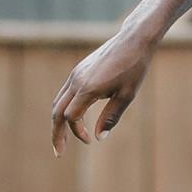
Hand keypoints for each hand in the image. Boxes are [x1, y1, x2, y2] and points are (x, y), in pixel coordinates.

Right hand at [50, 28, 156, 154]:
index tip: (90, 140)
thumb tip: (99, 138)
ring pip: (58, 102)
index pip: (71, 117)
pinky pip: (65, 93)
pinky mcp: (78, 70)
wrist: (133, 40)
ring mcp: (75, 74)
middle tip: (59, 152)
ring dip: (59, 121)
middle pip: (57, 112)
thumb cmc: (134, 68)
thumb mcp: (127, 95)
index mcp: (87, 88)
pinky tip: (73, 117)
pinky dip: (65, 107)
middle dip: (57, 133)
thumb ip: (111, 117)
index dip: (77, 132)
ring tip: (63, 137)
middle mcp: (76, 81)